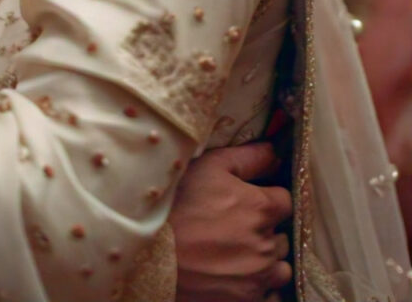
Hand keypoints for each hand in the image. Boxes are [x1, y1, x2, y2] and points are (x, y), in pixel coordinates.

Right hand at [170, 142, 291, 301]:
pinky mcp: (248, 300)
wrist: (152, 251)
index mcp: (262, 208)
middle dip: (264, 229)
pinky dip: (258, 284)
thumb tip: (274, 151)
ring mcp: (259, 276)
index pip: (285, 201)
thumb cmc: (178, 203)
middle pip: (281, 234)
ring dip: (265, 259)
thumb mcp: (208, 167)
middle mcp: (267, 244)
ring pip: (278, 266)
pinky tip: (234, 273)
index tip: (248, 200)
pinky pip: (268, 293)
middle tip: (233, 225)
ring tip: (236, 252)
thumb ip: (247, 158)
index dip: (266, 197)